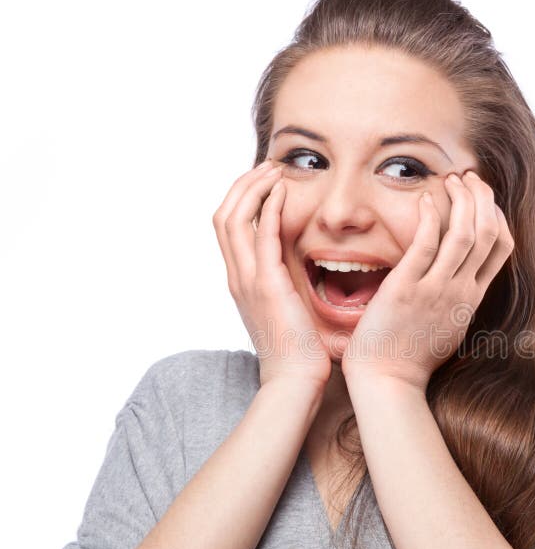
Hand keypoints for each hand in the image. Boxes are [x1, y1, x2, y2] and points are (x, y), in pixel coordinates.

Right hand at [212, 159, 330, 388]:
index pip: (228, 229)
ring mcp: (248, 281)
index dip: (241, 199)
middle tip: (267, 167)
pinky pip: (261, 237)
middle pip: (223, 216)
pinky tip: (283, 193)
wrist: (294, 381)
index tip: (264, 182)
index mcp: (241, 283)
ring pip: (234, 219)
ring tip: (274, 171)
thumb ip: (282, 287)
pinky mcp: (267, 286)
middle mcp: (237, 278)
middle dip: (243, 185)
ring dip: (254, 189)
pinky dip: (269, 210)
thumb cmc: (297, 352)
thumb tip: (295, 272)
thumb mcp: (284, 312)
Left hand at [340, 170, 514, 391]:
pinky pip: (426, 245)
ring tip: (452, 179)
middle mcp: (460, 291)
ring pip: (463, 234)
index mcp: (471, 299)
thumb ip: (456, 303)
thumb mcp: (448, 329)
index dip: (498, 216)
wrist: (388, 381)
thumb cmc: (411, 357)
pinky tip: (426, 199)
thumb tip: (459, 283)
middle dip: (483, 198)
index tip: (485, 199)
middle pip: (487, 233)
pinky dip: (430, 217)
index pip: (502, 248)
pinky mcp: (406, 288)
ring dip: (462, 200)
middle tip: (470, 177)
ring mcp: (435, 290)